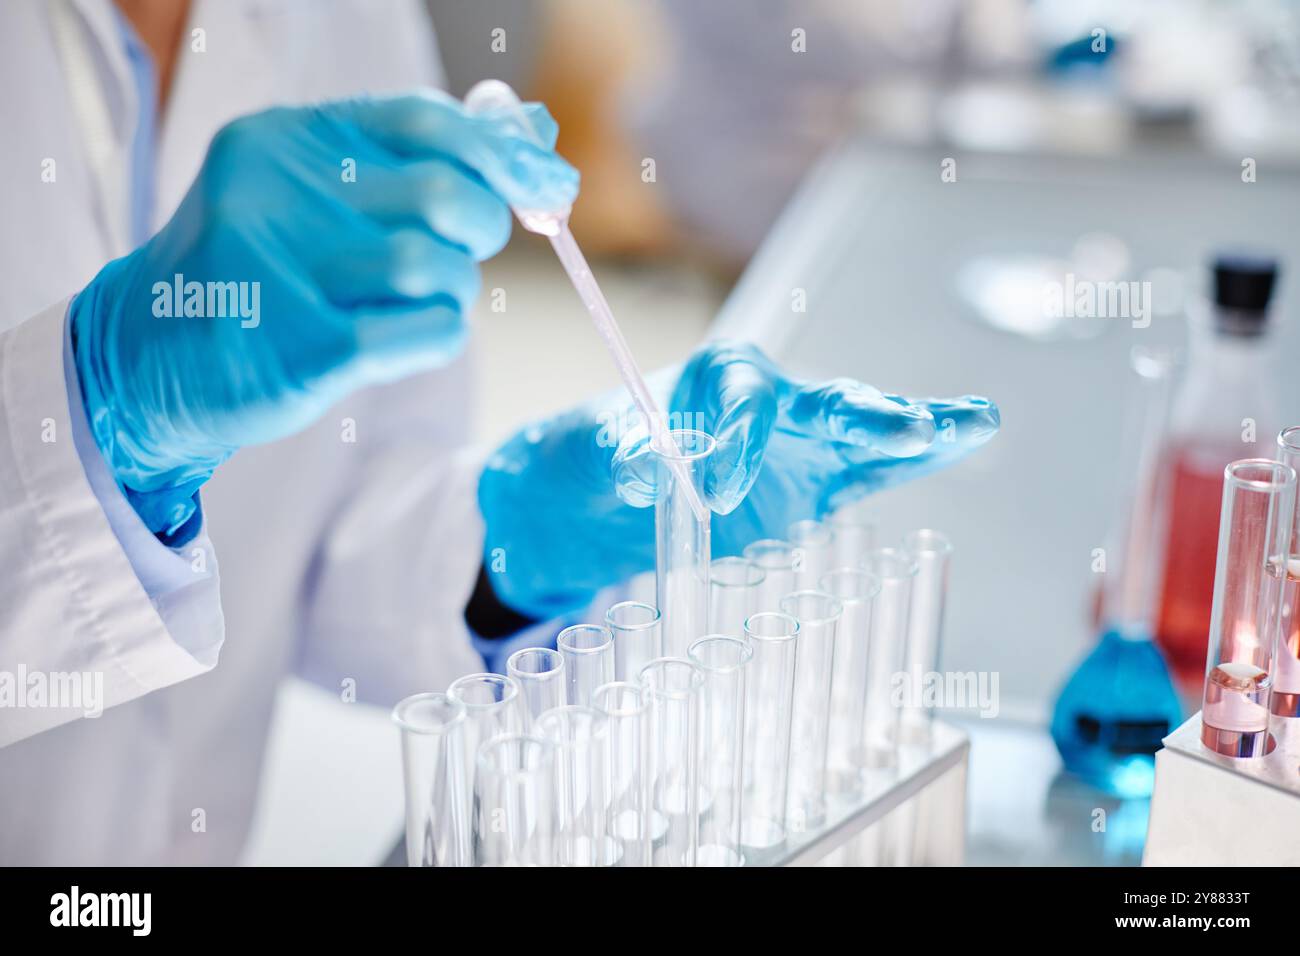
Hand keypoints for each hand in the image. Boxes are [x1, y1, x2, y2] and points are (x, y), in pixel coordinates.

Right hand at [72, 91, 576, 535]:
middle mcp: (278, 193)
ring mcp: (286, 272)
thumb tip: (533, 136)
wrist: (149, 357)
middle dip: (482, 227)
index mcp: (284, 139)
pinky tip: (401, 336)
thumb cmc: (257, 270)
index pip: (427, 121)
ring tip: (415, 300)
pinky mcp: (304, 349)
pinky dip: (437, 334)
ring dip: (453, 289)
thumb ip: (410, 161)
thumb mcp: (311, 192)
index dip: (501, 154)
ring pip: (438, 268)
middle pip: (446, 196)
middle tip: (458, 252)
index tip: (540, 183)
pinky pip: (429, 332)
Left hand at [479, 341, 998, 616]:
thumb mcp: (591, 455)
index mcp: (717, 378)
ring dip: (915, 430)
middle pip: (825, 403)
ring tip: (973, 422)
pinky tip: (966, 436)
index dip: (739, 443)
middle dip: (865, 416)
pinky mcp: (817, 486)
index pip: (745, 400)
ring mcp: (802, 444)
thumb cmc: (592, 460)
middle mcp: (771, 401)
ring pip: (864, 432)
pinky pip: (872, 469)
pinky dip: (916, 456)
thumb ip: (621, 456)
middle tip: (907, 429)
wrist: (599, 497)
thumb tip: (646, 470)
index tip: (712, 493)